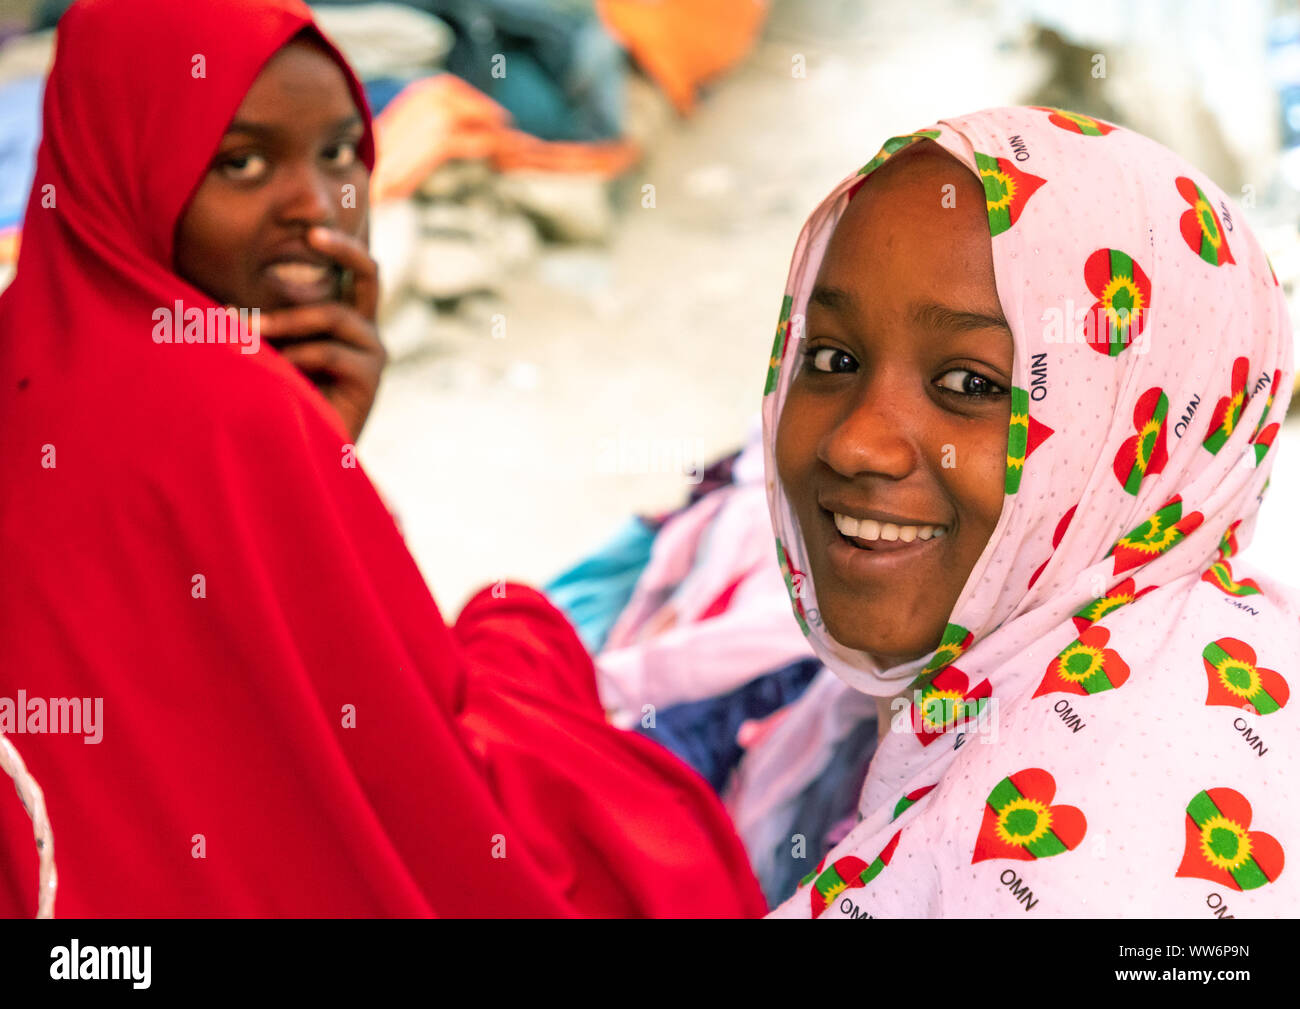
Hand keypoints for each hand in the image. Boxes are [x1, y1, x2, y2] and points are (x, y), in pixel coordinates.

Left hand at [259, 226, 385, 440]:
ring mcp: (373, 354)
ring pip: (333, 315)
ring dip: (286, 321)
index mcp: (347, 321)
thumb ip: (269, 320)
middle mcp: (367, 332)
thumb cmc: (278, 399)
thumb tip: (229, 293)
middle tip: (311, 234)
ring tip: (246, 334)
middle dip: (344, 249)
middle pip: (371, 274)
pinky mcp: (371, 378)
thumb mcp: (272, 349)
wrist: (297, 454)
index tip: (311, 229)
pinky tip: (279, 372)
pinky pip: (329, 351)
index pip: (357, 272)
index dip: (342, 246)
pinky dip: (296, 357)